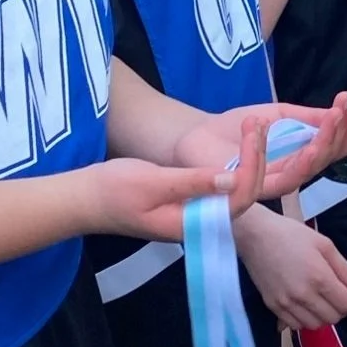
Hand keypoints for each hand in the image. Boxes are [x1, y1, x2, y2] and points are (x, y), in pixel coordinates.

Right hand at [86, 116, 267, 241]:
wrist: (88, 199)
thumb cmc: (114, 191)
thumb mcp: (153, 182)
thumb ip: (192, 183)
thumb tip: (232, 180)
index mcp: (194, 224)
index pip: (239, 199)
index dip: (252, 167)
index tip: (252, 135)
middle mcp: (201, 222)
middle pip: (244, 193)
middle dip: (256, 158)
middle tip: (258, 123)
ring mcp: (198, 212)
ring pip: (237, 188)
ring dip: (250, 158)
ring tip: (255, 126)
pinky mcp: (193, 201)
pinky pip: (224, 184)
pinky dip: (236, 161)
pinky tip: (242, 140)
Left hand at [175, 94, 346, 199]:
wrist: (195, 136)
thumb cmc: (233, 128)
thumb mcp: (276, 114)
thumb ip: (305, 116)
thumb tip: (339, 109)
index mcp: (296, 157)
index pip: (329, 149)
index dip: (345, 130)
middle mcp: (288, 174)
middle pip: (324, 161)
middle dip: (340, 134)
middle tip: (345, 108)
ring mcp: (271, 184)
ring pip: (306, 172)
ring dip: (323, 145)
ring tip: (332, 119)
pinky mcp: (253, 190)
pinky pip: (279, 178)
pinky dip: (292, 156)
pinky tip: (300, 137)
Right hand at [235, 205, 346, 330]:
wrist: (255, 235)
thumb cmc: (291, 234)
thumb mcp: (323, 244)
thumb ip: (343, 268)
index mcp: (318, 277)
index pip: (345, 304)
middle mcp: (303, 295)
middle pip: (332, 318)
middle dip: (343, 310)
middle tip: (343, 297)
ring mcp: (285, 304)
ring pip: (314, 325)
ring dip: (325, 317)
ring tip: (326, 302)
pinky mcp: (272, 307)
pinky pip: (295, 325)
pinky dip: (306, 320)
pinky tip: (308, 307)